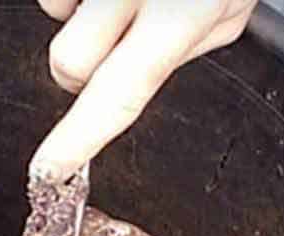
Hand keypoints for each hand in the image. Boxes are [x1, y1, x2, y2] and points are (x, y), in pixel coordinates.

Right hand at [31, 0, 256, 176]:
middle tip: (120, 34)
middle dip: (83, 61)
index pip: (118, 94)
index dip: (77, 140)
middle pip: (68, 62)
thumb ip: (185, 46)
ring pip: (54, 10)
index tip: (48, 171)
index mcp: (183, 10)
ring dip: (82, 5)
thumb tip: (137, 75)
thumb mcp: (235, 3)